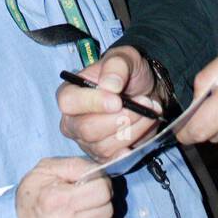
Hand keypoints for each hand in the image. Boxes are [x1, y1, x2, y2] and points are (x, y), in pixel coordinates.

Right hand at [15, 157, 114, 217]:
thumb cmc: (35, 195)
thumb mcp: (48, 169)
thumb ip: (77, 166)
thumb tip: (103, 175)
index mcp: (55, 200)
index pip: (103, 190)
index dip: (100, 185)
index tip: (90, 187)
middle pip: (107, 210)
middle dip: (100, 203)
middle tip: (85, 203)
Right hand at [57, 46, 164, 163]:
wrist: (144, 91)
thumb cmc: (127, 74)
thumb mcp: (124, 58)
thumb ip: (116, 66)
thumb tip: (109, 85)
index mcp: (69, 93)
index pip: (69, 102)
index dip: (92, 102)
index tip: (118, 100)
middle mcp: (72, 121)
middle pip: (87, 129)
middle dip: (120, 118)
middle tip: (143, 104)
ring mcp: (86, 141)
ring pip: (104, 145)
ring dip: (133, 129)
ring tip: (148, 112)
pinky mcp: (103, 155)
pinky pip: (114, 159)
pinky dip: (131, 148)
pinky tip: (141, 135)